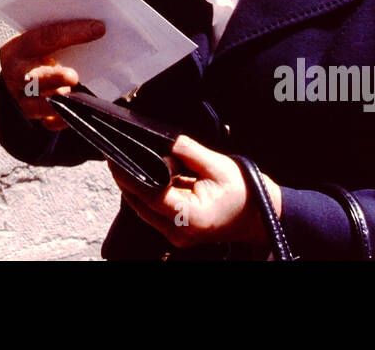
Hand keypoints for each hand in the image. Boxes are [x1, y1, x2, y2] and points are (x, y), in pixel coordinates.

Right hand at [0, 20, 104, 130]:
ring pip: (41, 105)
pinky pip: (50, 122)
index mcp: (16, 49)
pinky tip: (79, 112)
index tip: (97, 28)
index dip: (72, 33)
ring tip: (78, 95)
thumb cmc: (37, 52)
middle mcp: (16, 75)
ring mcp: (22, 98)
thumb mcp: (38, 40)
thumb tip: (97, 27)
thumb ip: (59, 36)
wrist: (20, 73)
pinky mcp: (33, 115)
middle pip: (35, 78)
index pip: (45, 37)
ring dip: (61, 101)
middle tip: (74, 77)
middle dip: (56, 77)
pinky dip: (65, 119)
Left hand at [109, 135, 281, 249]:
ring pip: (144, 209)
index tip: (114, 159)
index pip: (149, 195)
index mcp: (189, 215)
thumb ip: (188, 151)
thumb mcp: (218, 165)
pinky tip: (159, 177)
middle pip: (141, 203)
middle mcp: (179, 231)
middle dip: (130, 179)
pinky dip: (151, 194)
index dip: (129, 176)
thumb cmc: (244, 192)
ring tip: (148, 164)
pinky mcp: (177, 232)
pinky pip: (154, 211)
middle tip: (121, 155)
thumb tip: (166, 140)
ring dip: (141, 186)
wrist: (260, 217)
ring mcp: (177, 235)